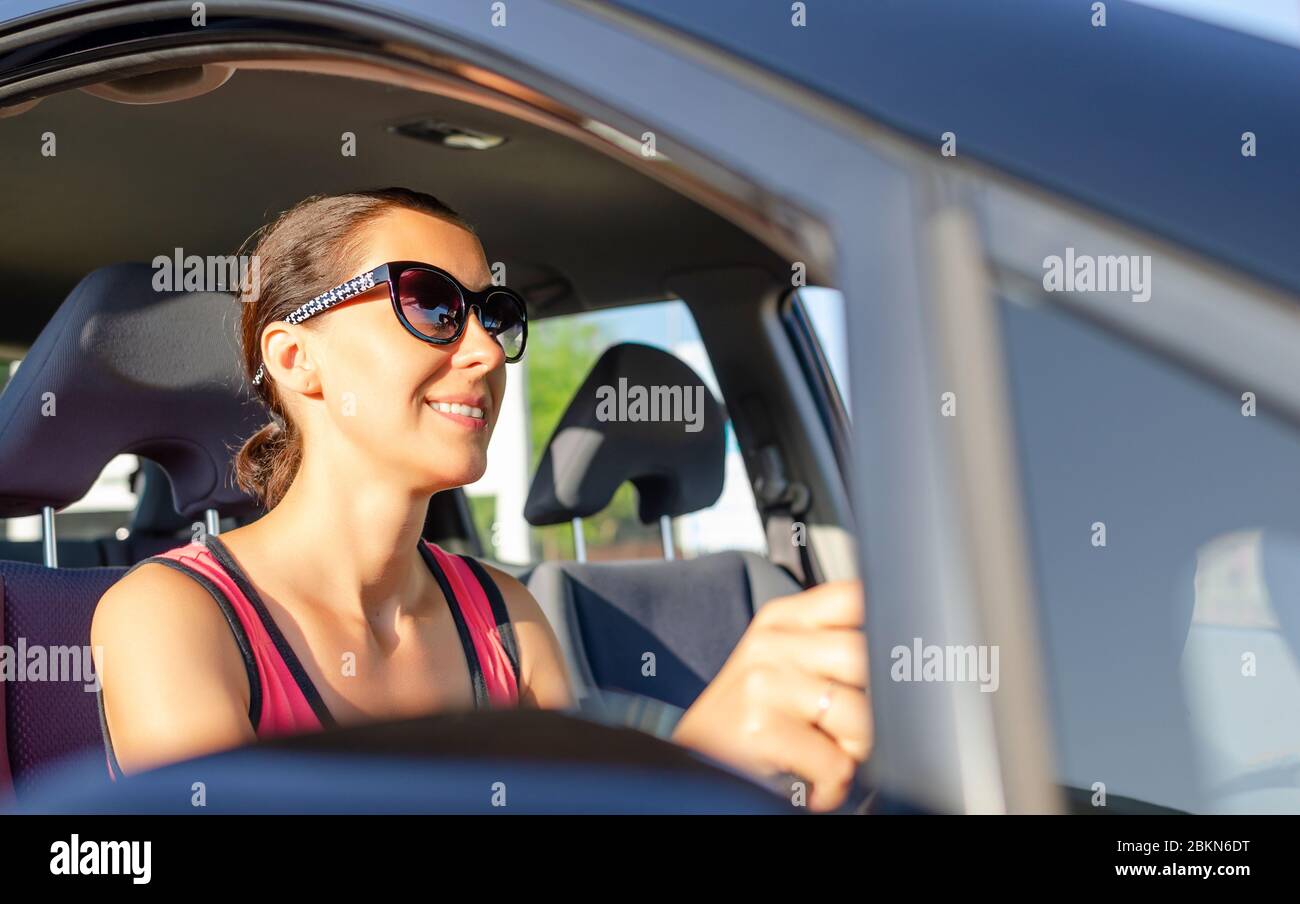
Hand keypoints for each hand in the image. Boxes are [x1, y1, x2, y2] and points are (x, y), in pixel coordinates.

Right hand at [671, 580, 870, 810]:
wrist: (696, 752)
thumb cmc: (751, 712)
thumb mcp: (783, 659)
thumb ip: (830, 641)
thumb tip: (902, 647)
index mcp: (783, 618)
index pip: (852, 598)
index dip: (885, 628)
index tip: (893, 659)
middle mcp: (771, 642)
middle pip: (863, 656)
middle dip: (875, 705)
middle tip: (851, 730)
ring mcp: (763, 682)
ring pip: (858, 713)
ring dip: (856, 748)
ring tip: (831, 754)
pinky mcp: (760, 727)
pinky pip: (835, 761)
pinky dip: (834, 783)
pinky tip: (816, 781)